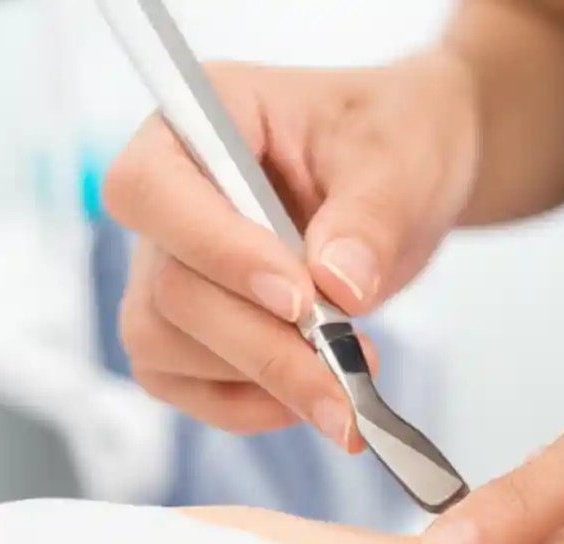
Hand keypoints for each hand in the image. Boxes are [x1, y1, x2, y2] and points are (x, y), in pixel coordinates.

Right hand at [103, 52, 478, 446]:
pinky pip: (180, 381)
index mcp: (204, 118)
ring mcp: (169, 261)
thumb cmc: (395, 137)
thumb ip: (369, 217)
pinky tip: (311, 399)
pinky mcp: (188, 322)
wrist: (410, 171)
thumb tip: (340, 286)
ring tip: (346, 384)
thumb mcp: (400, 161)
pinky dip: (244, 405)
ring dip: (257, 379)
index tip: (299, 300)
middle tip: (342, 378)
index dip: (216, 251)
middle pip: (167, 287)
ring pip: (162, 342)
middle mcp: (170, 191)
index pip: (153, 189)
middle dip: (259, 344)